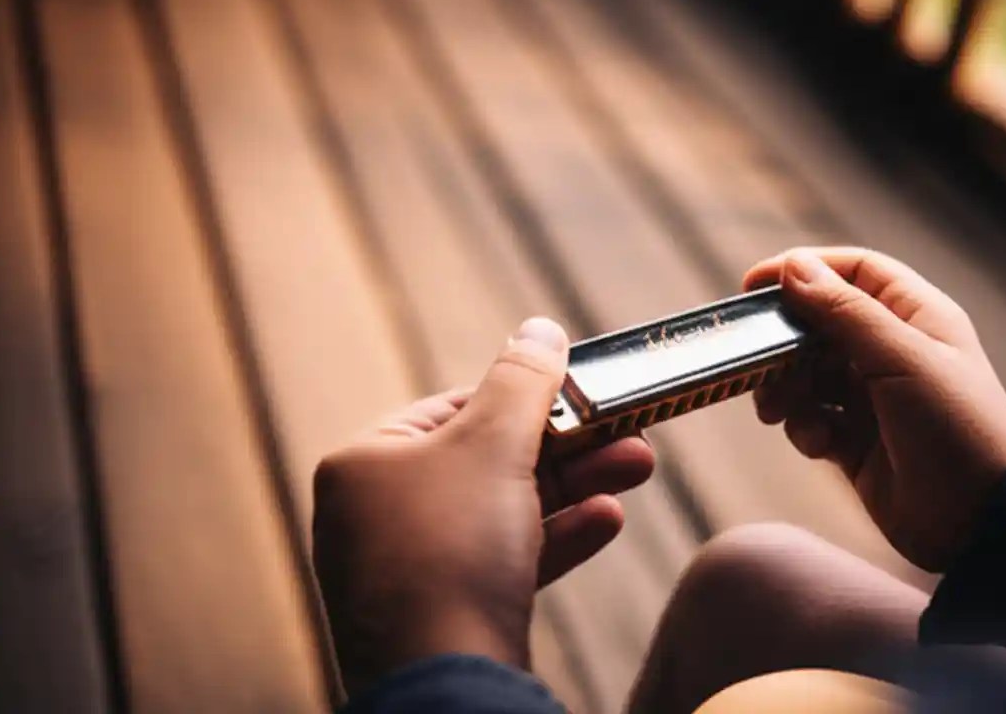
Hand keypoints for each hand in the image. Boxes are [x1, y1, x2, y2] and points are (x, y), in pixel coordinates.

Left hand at [312, 318, 654, 694]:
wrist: (445, 684)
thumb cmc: (452, 552)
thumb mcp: (493, 443)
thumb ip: (522, 380)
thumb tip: (540, 327)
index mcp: (366, 463)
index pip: (454, 407)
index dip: (525, 394)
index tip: (583, 391)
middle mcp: (377, 514)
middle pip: (487, 460)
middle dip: (568, 445)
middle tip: (630, 430)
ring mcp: (408, 570)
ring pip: (504, 512)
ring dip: (574, 487)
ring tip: (638, 466)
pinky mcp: (444, 614)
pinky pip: (504, 561)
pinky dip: (556, 539)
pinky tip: (607, 520)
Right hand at [744, 248, 1005, 571]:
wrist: (980, 522)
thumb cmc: (957, 429)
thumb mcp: (902, 360)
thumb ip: (846, 312)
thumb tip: (796, 266)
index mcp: (916, 317)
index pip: (853, 272)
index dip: (805, 271)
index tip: (754, 286)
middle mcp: (893, 352)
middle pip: (819, 325)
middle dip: (785, 343)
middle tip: (758, 363)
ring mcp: (873, 399)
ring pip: (807, 375)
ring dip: (786, 389)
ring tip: (777, 410)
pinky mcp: (857, 443)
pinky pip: (813, 420)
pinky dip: (804, 427)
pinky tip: (819, 444)